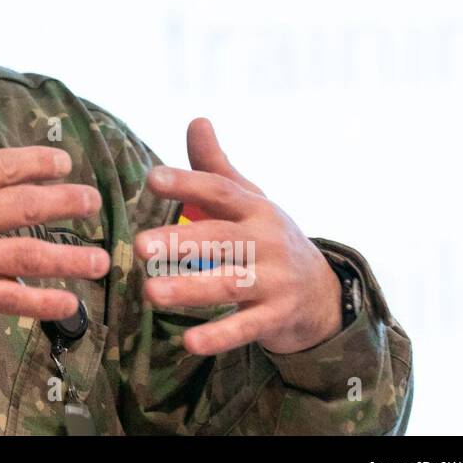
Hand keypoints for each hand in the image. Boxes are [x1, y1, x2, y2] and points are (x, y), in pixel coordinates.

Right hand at [0, 146, 109, 326]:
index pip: (6, 165)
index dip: (41, 163)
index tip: (64, 164)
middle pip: (30, 202)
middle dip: (69, 201)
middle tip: (93, 201)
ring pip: (34, 251)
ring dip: (72, 255)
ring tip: (99, 259)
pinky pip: (14, 296)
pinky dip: (45, 302)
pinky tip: (68, 304)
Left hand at [134, 118, 341, 355]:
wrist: (322, 293)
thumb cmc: (267, 239)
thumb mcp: (248, 201)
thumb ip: (215, 167)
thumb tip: (196, 119)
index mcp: (255, 209)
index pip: (220, 191)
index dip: (188, 183)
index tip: (152, 178)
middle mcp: (267, 241)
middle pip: (221, 240)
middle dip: (181, 242)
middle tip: (141, 246)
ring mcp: (274, 281)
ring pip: (229, 284)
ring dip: (190, 289)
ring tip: (150, 292)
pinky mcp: (276, 317)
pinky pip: (246, 328)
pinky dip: (219, 335)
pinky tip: (188, 342)